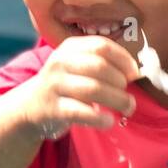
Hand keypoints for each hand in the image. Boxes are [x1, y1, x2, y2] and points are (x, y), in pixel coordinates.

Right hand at [19, 35, 140, 140]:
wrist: (30, 106)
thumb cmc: (66, 86)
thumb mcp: (79, 68)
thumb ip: (104, 66)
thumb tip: (136, 72)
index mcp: (71, 48)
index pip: (102, 46)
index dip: (123, 59)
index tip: (134, 73)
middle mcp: (61, 62)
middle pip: (100, 67)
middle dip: (121, 82)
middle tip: (129, 96)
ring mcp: (55, 85)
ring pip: (93, 89)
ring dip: (117, 100)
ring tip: (128, 108)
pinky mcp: (53, 108)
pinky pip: (82, 112)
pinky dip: (100, 118)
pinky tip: (109, 121)